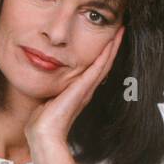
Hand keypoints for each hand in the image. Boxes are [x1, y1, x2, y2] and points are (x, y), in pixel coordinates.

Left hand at [25, 24, 125, 153]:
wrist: (44, 133)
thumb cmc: (43, 121)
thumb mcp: (48, 101)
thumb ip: (51, 93)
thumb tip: (46, 91)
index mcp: (78, 91)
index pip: (93, 68)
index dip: (101, 54)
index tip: (106, 39)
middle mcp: (85, 89)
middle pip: (103, 64)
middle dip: (111, 47)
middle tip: (119, 30)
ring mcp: (86, 89)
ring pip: (104, 63)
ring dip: (112, 47)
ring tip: (120, 31)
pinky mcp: (83, 88)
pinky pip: (98, 67)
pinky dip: (106, 54)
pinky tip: (112, 42)